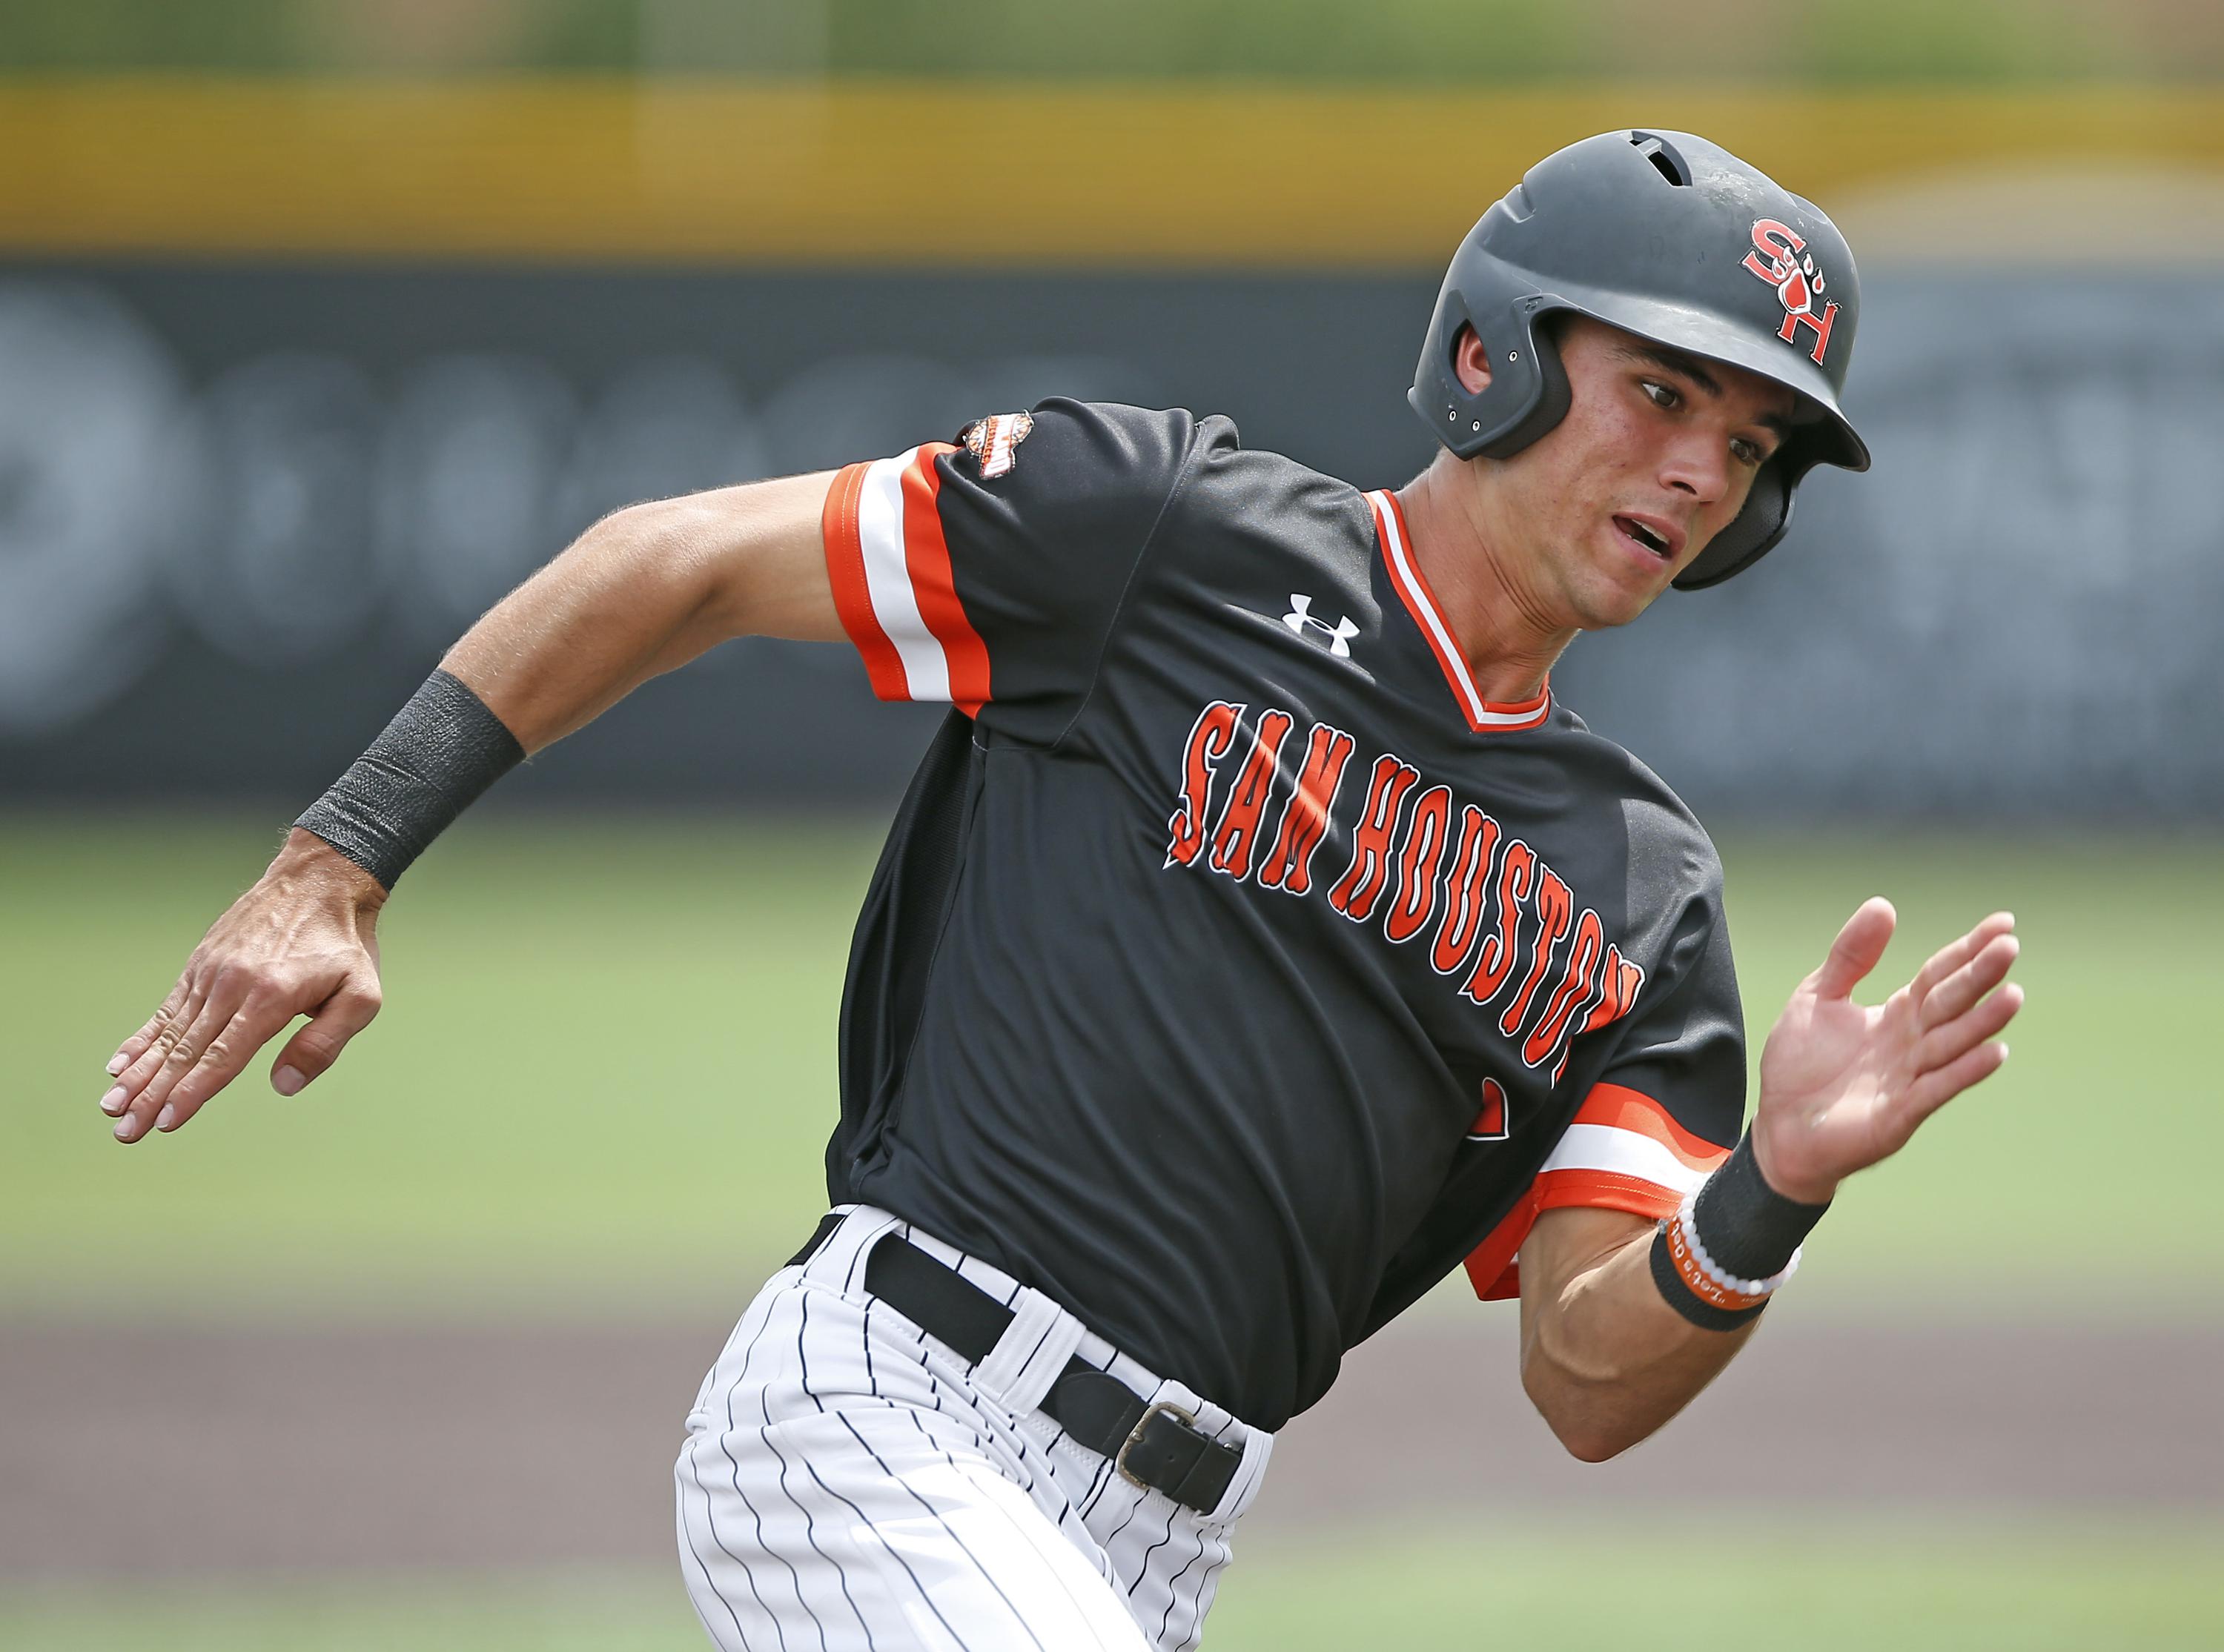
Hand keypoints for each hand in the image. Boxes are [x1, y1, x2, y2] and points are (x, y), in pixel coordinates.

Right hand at [99, 830, 387, 1143]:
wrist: (320, 880)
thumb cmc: (344, 946)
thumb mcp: (361, 995)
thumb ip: (324, 1042)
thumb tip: (284, 1085)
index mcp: (270, 997)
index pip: (223, 1056)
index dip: (193, 1092)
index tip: (167, 1123)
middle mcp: (231, 984)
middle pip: (186, 1051)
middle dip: (152, 1095)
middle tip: (124, 1131)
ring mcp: (211, 972)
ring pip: (170, 1033)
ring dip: (138, 1073)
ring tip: (111, 1107)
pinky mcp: (201, 964)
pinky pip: (168, 1009)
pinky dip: (143, 1038)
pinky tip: (119, 1064)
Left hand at [1750, 898, 2022, 1204]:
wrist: (1779, 1128)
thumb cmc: (1800, 1065)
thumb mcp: (1817, 997)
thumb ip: (1850, 956)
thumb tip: (1884, 904)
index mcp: (1896, 1014)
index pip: (1939, 975)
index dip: (1968, 949)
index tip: (2004, 923)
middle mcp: (1912, 1043)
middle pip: (1951, 1003)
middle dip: (1980, 976)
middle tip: (2010, 947)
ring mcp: (1910, 1078)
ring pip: (1953, 1043)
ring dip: (1983, 1022)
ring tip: (2013, 995)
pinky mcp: (1900, 1113)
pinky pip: (1936, 1088)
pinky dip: (1964, 1071)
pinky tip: (1994, 1052)